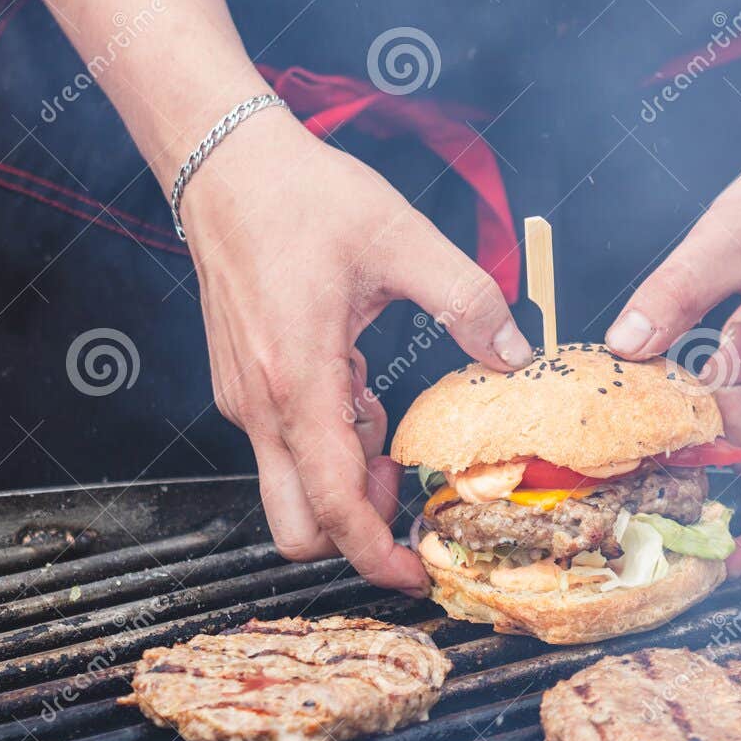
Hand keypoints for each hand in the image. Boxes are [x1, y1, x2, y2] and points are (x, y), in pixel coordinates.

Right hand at [182, 112, 532, 594]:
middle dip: (357, 535)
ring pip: (295, 489)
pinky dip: (333, 446)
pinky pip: (291, 449)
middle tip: (411, 505)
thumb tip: (516, 351)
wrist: (223, 164)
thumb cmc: (299, 195)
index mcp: (297, 381)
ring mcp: (247, 401)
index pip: (333, 504)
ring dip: (349, 483)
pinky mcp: (247, 389)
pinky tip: (363, 397)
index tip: (416, 576)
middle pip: (299, 524)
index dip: (376, 554)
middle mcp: (261, 406)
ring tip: (390, 429)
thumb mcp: (400, 238)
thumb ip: (468, 298)